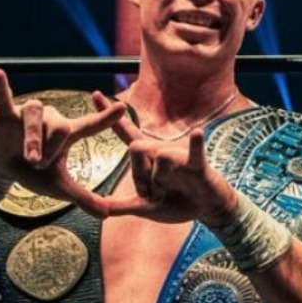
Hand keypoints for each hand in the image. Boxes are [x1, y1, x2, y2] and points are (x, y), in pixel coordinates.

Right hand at [0, 69, 125, 207]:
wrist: (1, 169)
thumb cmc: (33, 172)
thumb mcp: (59, 187)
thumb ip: (83, 198)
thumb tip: (107, 215)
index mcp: (67, 133)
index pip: (90, 124)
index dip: (106, 117)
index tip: (122, 108)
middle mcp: (51, 119)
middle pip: (60, 128)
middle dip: (50, 151)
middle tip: (40, 164)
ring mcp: (28, 115)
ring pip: (36, 118)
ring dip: (34, 140)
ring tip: (30, 158)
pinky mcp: (5, 115)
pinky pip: (4, 99)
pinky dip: (1, 89)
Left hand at [87, 94, 239, 223]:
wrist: (206, 209)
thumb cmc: (177, 203)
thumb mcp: (147, 208)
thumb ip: (124, 206)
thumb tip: (100, 209)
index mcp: (148, 158)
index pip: (125, 132)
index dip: (110, 115)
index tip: (95, 93)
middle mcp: (162, 151)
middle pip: (135, 148)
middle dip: (137, 174)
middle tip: (150, 194)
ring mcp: (180, 156)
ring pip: (159, 156)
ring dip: (160, 180)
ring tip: (167, 192)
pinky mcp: (197, 165)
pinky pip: (194, 152)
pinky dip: (195, 143)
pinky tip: (197, 133)